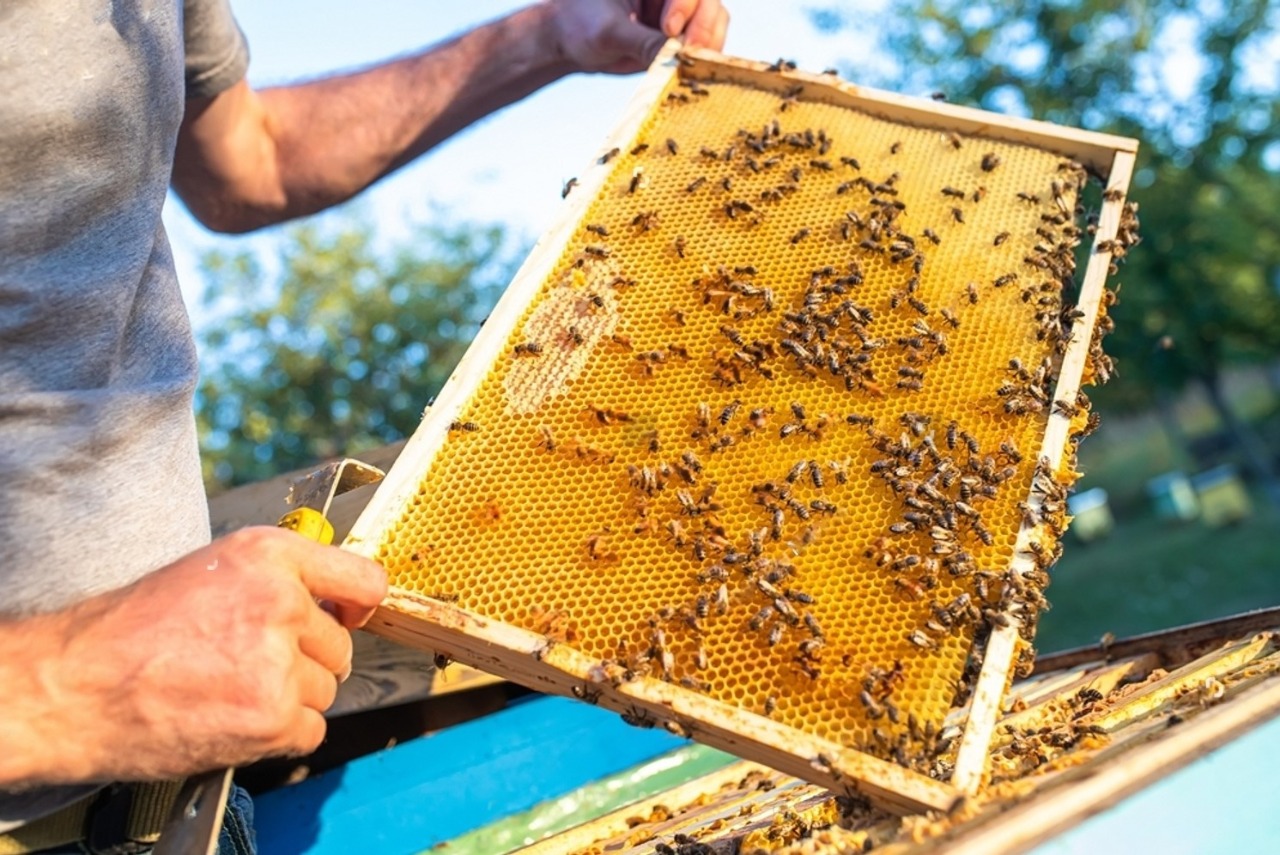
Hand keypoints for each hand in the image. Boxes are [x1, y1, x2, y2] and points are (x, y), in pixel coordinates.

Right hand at [18, 527, 386, 783]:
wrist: (74, 686)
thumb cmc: (130, 630)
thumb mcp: (209, 571)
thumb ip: (274, 578)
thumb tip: (329, 597)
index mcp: (267, 556)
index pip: (363, 578)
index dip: (359, 603)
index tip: (350, 614)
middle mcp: (281, 603)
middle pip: (340, 645)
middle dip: (306, 660)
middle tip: (250, 664)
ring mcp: (279, 663)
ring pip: (326, 689)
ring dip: (290, 698)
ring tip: (231, 690)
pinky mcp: (272, 717)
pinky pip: (312, 730)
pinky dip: (283, 735)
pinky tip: (236, 719)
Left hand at [545, 0, 729, 73]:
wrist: (569, 42)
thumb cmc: (580, 25)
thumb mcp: (610, 33)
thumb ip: (643, 43)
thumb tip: (675, 58)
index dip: (686, 5)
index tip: (670, 29)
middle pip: (708, 2)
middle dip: (704, 27)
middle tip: (689, 53)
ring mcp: (678, 13)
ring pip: (714, 20)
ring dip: (709, 43)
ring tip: (694, 64)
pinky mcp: (679, 37)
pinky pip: (704, 44)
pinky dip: (703, 58)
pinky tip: (695, 71)